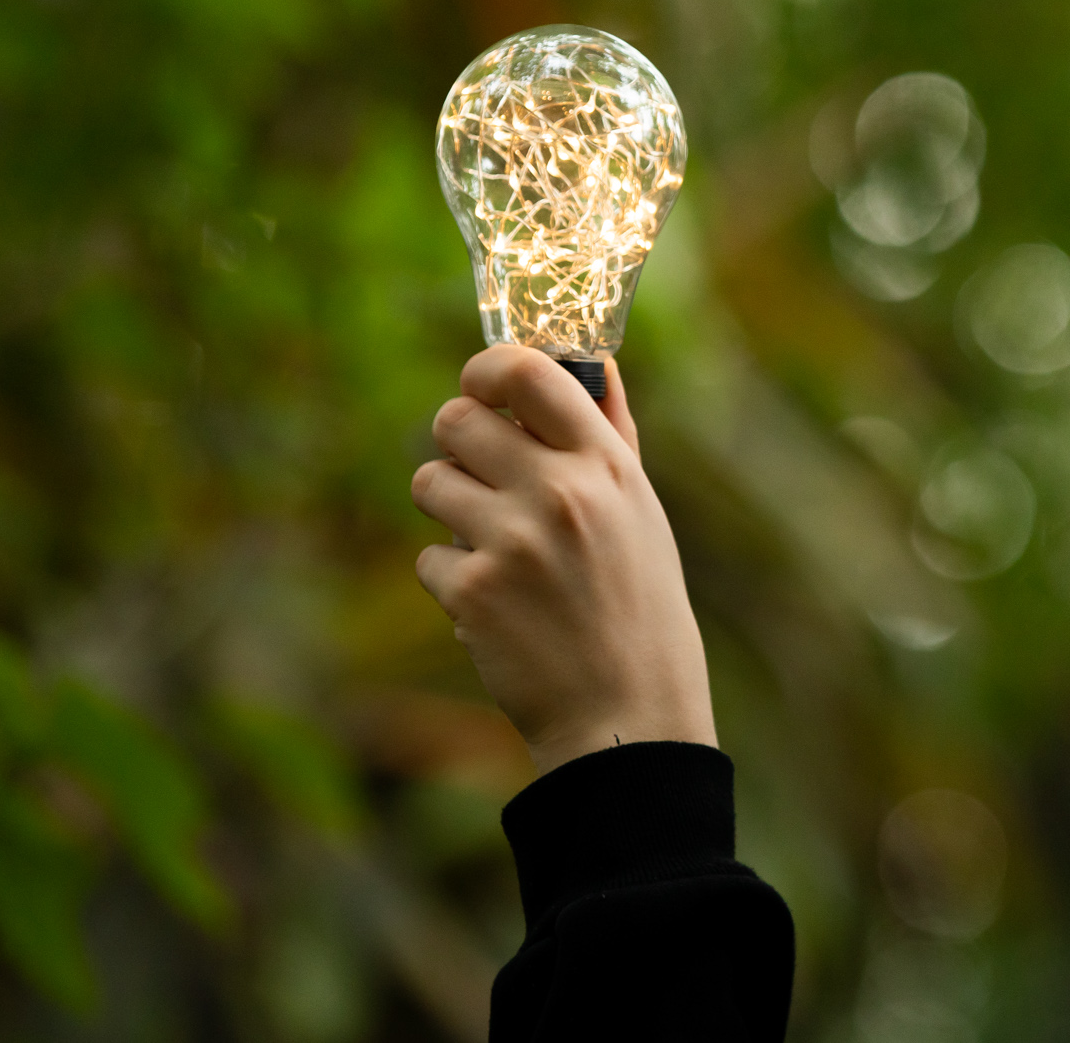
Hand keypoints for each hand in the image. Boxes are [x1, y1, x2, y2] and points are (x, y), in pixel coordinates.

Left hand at [411, 345, 717, 773]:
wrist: (627, 710)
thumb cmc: (637, 600)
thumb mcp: (641, 508)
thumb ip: (611, 431)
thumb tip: (596, 359)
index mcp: (606, 463)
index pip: (527, 371)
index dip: (486, 369)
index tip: (481, 389)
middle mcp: (560, 491)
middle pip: (456, 419)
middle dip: (457, 446)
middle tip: (480, 477)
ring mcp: (513, 540)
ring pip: (428, 482)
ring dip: (447, 510)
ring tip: (490, 544)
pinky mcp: (474, 591)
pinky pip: (429, 557)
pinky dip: (454, 580)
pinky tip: (497, 606)